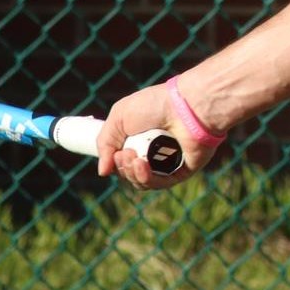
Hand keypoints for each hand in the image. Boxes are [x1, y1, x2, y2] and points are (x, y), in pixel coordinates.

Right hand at [95, 82, 222, 189]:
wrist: (186, 106)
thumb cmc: (154, 105)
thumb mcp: (119, 117)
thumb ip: (105, 143)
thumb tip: (103, 172)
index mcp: (142, 138)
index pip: (124, 161)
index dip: (116, 162)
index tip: (115, 154)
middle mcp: (156, 151)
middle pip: (131, 173)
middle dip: (123, 167)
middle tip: (126, 153)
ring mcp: (170, 162)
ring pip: (143, 181)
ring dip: (132, 173)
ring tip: (134, 157)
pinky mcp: (183, 170)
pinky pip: (161, 183)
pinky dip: (148, 178)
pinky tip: (142, 165)